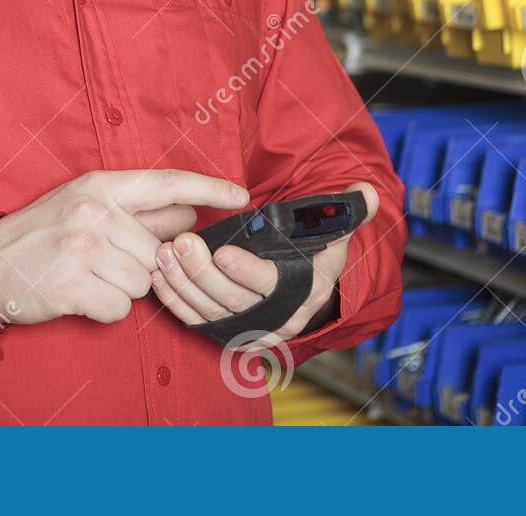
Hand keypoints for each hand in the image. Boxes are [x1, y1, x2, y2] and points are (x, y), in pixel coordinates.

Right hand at [0, 169, 248, 325]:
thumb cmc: (41, 235)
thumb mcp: (85, 205)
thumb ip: (138, 209)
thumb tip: (189, 209)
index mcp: (100, 186)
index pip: (167, 181)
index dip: (208, 187)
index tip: (240, 194)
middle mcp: (94, 211)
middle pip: (159, 251)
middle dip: (142, 266)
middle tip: (103, 263)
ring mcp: (82, 247)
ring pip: (143, 283)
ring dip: (121, 289)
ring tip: (87, 277)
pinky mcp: (72, 284)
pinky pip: (119, 308)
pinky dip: (103, 310)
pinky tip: (79, 295)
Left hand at [150, 181, 377, 350]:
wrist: (303, 283)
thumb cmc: (313, 251)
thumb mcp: (335, 229)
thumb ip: (349, 209)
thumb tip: (366, 193)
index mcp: (305, 293)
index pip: (273, 286)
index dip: (248, 271)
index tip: (223, 251)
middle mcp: (278, 318)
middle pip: (235, 301)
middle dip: (204, 272)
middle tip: (182, 243)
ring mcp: (250, 329)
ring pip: (211, 312)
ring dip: (184, 284)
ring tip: (165, 254)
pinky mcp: (226, 332)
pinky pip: (197, 321)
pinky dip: (175, 302)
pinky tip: (160, 278)